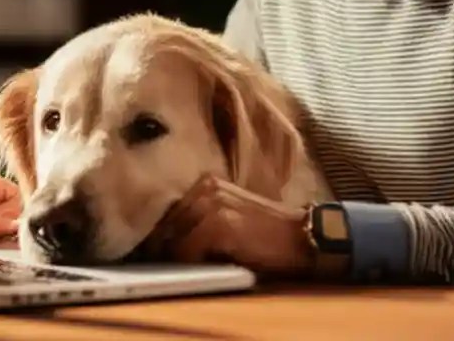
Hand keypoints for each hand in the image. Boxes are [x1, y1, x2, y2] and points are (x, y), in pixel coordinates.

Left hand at [144, 174, 316, 278]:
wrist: (301, 238)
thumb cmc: (266, 232)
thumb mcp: (230, 212)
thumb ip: (201, 215)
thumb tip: (165, 237)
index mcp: (207, 182)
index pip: (168, 209)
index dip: (160, 232)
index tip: (153, 251)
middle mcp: (206, 188)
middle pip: (166, 222)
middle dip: (160, 246)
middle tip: (158, 264)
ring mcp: (212, 205)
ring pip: (173, 237)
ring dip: (172, 256)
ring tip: (173, 270)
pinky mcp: (219, 226)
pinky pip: (187, 249)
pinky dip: (187, 263)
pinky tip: (195, 270)